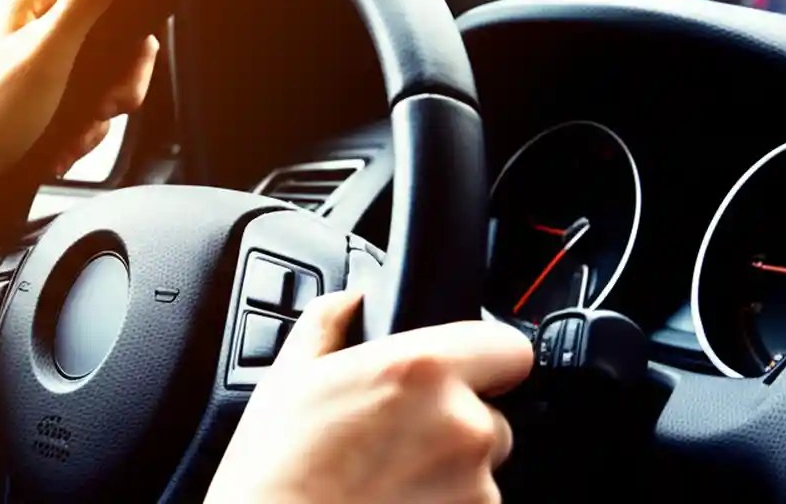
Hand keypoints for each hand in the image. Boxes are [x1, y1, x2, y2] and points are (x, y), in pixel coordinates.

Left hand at [0, 0, 158, 194]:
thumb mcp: (48, 54)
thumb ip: (87, 1)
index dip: (130, 32)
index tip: (123, 71)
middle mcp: (37, 17)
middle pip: (115, 36)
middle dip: (117, 84)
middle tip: (104, 110)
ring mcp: (38, 53)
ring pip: (104, 74)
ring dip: (98, 115)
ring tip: (75, 136)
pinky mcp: (39, 85)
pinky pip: (84, 99)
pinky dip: (82, 127)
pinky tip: (65, 145)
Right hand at [207, 292, 532, 503]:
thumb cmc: (275, 473)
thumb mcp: (288, 377)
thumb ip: (330, 321)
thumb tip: (351, 301)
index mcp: (421, 370)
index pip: (510, 347)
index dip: (488, 359)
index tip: (468, 373)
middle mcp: (461, 425)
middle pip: (490, 415)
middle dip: (454, 426)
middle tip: (396, 442)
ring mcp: (475, 487)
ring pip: (481, 470)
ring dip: (448, 474)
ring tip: (386, 482)